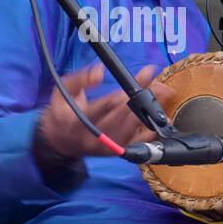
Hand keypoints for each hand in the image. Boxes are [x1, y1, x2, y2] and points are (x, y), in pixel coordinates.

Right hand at [36, 64, 172, 160]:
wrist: (60, 140)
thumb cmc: (63, 112)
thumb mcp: (62, 91)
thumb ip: (80, 79)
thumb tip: (99, 72)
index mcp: (75, 122)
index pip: (96, 111)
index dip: (112, 101)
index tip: (124, 92)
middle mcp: (92, 137)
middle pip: (118, 120)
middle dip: (137, 103)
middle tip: (156, 87)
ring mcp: (106, 146)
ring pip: (129, 131)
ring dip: (147, 113)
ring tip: (162, 96)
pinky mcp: (116, 151)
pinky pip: (137, 143)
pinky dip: (150, 131)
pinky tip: (161, 120)